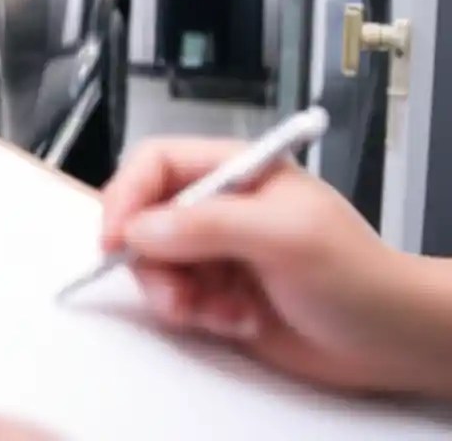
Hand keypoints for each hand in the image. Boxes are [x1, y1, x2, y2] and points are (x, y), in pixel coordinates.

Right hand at [103, 138, 451, 398]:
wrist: (389, 341)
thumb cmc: (357, 275)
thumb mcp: (286, 237)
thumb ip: (209, 225)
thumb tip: (139, 229)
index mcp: (236, 170)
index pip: (155, 162)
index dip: (126, 196)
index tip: (116, 239)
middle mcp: (218, 205)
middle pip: (143, 217)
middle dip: (152, 261)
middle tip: (176, 295)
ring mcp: (215, 250)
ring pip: (152, 264)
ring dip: (176, 295)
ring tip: (220, 312)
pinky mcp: (215, 291)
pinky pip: (173, 299)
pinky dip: (195, 315)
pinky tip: (237, 321)